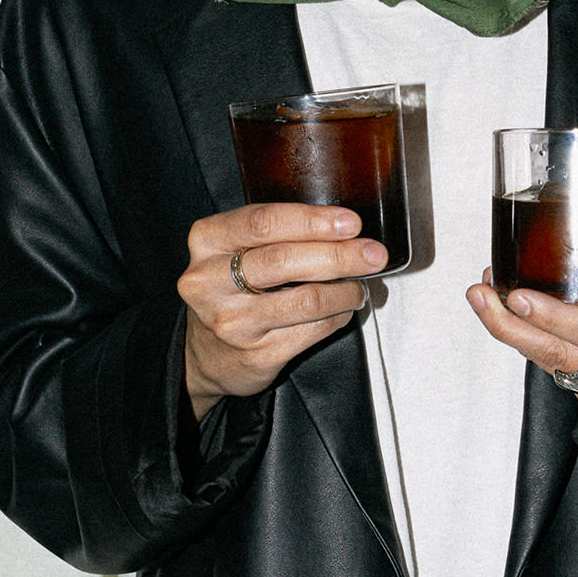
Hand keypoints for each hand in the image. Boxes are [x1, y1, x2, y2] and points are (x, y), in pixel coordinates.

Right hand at [178, 202, 387, 419]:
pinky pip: (312, 330)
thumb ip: (274, 234)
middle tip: (372, 254)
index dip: (312, 221)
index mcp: (207, 242)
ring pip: (305, 300)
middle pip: (283, 261)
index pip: (263, 223)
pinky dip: (338, 316)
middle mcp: (210, 282)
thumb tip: (342, 228)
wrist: (205, 355)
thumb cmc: (229, 291)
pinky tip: (344, 309)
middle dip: (338, 255)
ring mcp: (232, 322)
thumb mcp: (233, 250)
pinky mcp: (255, 355)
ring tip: (359, 286)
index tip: (350, 223)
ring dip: (344, 291)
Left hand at [465, 233, 577, 413]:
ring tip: (483, 295)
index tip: (521, 296)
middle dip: (515, 328)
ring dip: (511, 333)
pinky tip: (504, 309)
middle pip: (566, 358)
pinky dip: (525, 340)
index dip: (558, 319)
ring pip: (553, 367)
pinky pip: (553, 370)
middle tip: (482, 295)